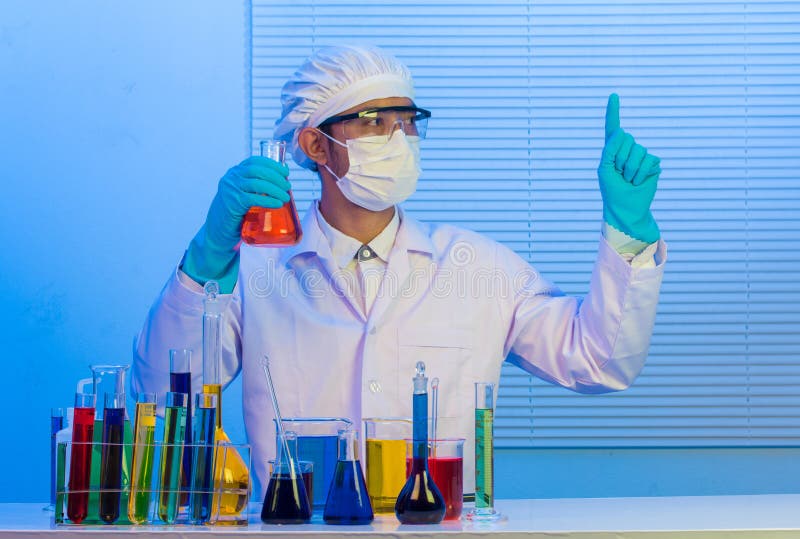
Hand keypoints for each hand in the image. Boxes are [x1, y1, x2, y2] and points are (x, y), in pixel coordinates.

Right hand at [182, 156, 290, 291]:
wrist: (219, 230)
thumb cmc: (237, 212)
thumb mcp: (246, 194)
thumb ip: (259, 186)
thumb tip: (285, 178)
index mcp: (236, 172)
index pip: (255, 161)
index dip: (272, 164)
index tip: (285, 171)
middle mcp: (232, 177)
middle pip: (257, 170)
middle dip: (276, 177)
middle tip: (288, 186)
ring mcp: (230, 189)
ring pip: (257, 184)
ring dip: (275, 189)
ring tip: (285, 197)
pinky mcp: (232, 203)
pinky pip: (253, 199)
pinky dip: (268, 201)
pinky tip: (277, 204)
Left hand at [598, 93, 660, 243]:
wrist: (626, 207)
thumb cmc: (612, 189)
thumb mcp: (605, 168)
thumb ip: (610, 149)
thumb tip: (621, 131)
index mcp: (612, 149)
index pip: (612, 128)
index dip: (613, 111)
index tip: (614, 95)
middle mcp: (627, 149)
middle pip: (626, 139)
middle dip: (621, 158)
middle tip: (620, 173)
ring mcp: (641, 156)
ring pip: (638, 151)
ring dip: (631, 169)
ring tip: (628, 179)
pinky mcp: (653, 164)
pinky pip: (649, 160)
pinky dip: (641, 173)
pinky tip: (638, 181)